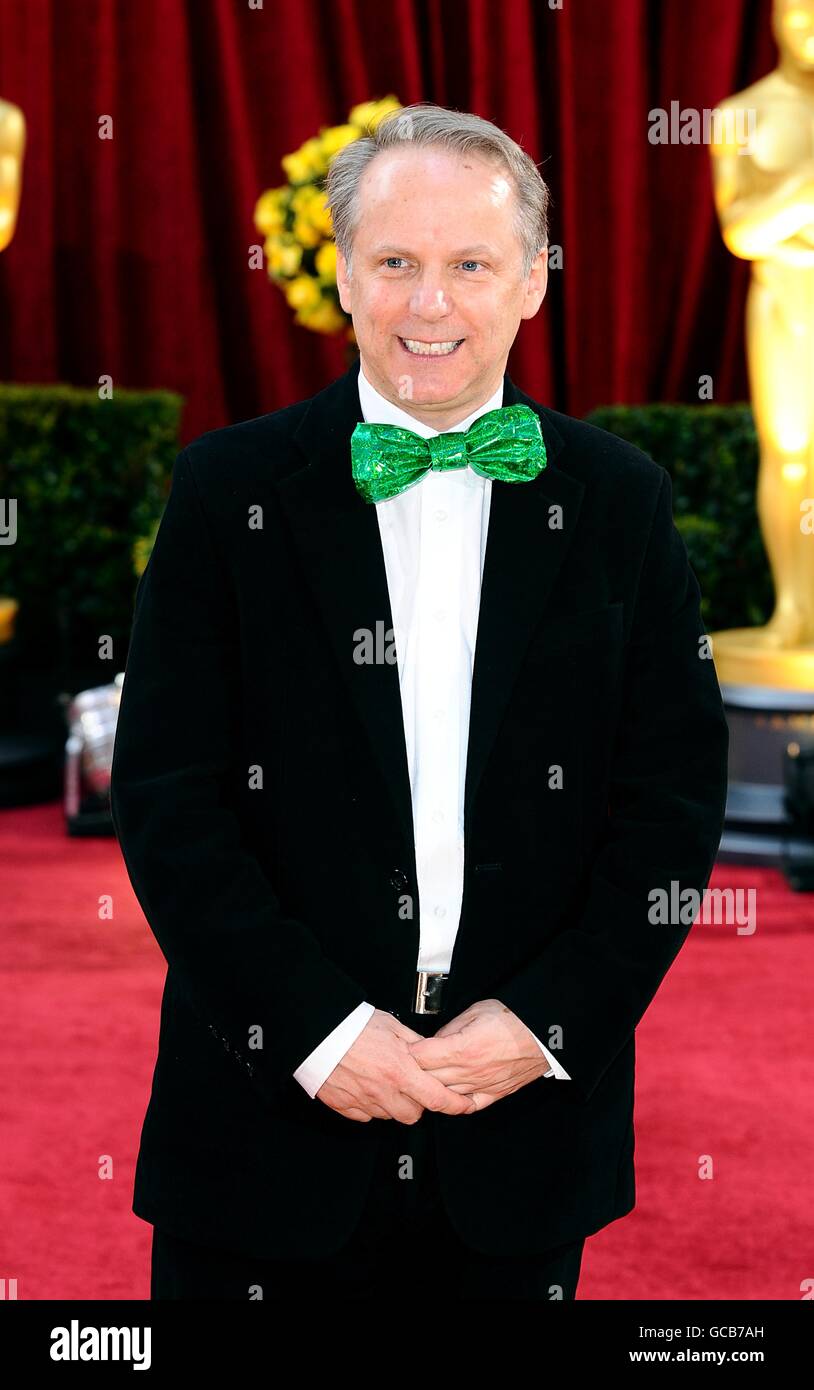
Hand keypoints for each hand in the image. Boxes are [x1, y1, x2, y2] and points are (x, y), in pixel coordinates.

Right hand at [315, 1009, 478, 1123]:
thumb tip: (430, 1052)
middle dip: (419, 1103)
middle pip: (414, 1114)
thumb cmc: (352, 1024)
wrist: (317, 1032)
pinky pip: (366, 1116)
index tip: (465, 1105)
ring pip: (390, 1116)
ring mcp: (363, 1101)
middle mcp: (383, 1090)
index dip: (456, 1105)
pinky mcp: (344, 1106)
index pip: (437, 1098)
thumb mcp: (392, 1026)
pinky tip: (368, 1088)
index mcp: (399, 1070)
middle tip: (413, 1086)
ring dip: (395, 1105)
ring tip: (387, 1084)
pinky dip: (371, 1106)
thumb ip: (415, 1044)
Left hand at [405, 999, 549, 1111]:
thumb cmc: (514, 1018)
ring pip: (445, 1094)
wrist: (542, 1032)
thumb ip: (451, 1028)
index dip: (409, 1050)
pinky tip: (450, 1096)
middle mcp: (470, 1071)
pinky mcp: (495, 1093)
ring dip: (432, 1086)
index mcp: (462, 1048)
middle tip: (409, 1063)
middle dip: (415, 1070)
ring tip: (426, 1078)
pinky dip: (457, 1103)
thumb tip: (435, 1039)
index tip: (404, 1047)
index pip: (421, 1057)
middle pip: (428, 1077)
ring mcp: (482, 1085)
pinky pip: (469, 1105)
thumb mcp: (475, 1010)